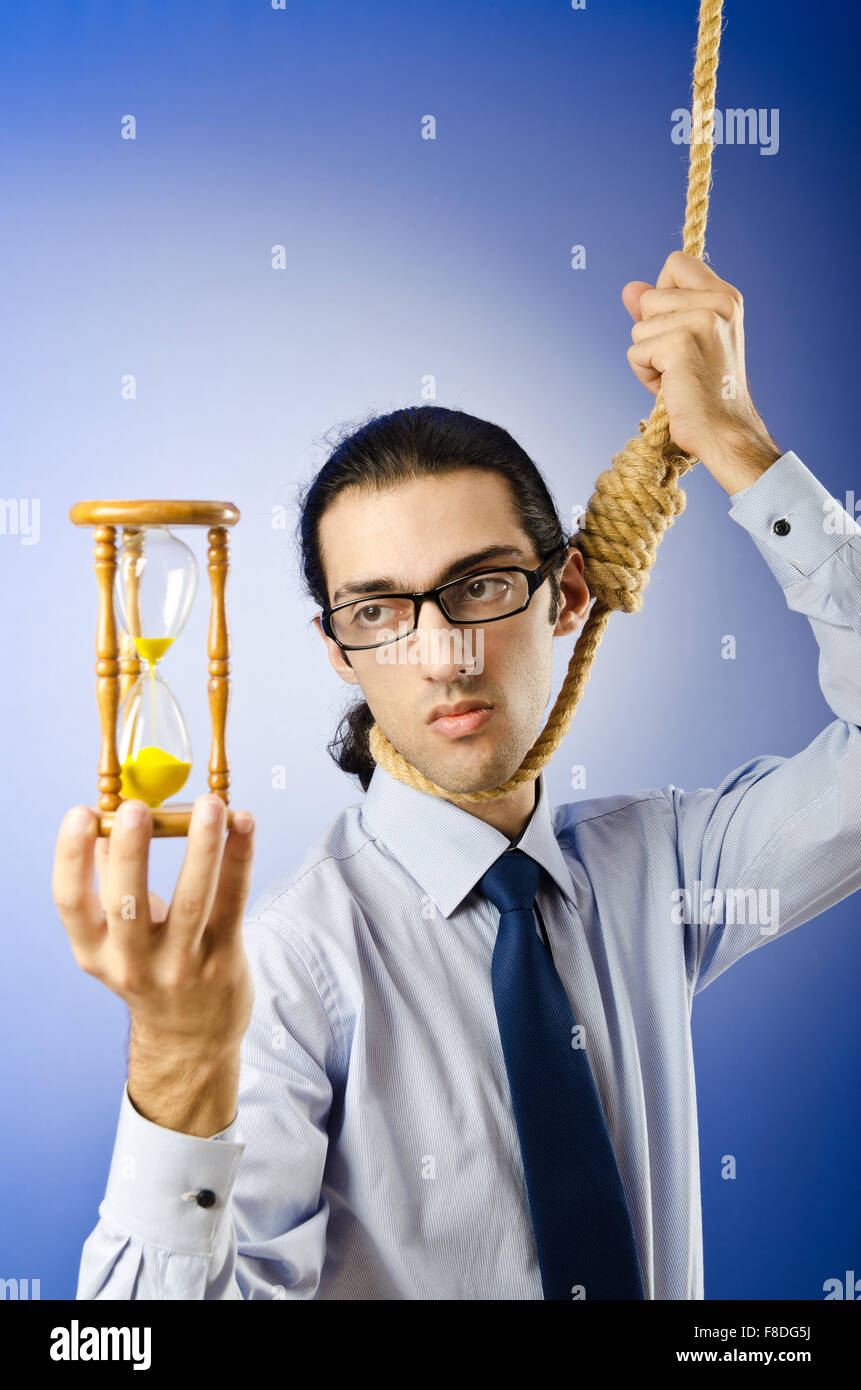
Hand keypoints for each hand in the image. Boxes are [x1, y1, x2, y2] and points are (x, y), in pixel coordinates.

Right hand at [53, 794, 255, 1060]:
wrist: (189, 1038)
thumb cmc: (149, 968)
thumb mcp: (115, 939)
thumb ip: (110, 878)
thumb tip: (108, 811)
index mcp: (94, 951)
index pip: (71, 902)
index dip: (71, 857)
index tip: (81, 814)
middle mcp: (131, 963)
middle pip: (126, 903)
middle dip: (131, 852)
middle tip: (135, 808)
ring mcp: (180, 965)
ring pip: (191, 900)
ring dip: (201, 848)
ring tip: (209, 805)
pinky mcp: (223, 960)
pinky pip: (232, 901)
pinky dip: (239, 858)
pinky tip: (244, 822)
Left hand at [622, 250, 781, 487]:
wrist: (724, 430)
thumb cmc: (705, 390)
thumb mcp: (686, 340)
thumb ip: (659, 310)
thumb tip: (629, 288)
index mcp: (726, 296)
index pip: (675, 263)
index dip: (662, 292)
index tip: (675, 325)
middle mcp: (718, 302)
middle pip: (650, 296)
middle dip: (652, 332)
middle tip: (679, 362)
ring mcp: (701, 320)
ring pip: (639, 326)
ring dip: (648, 356)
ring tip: (675, 376)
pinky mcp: (680, 344)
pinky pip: (636, 351)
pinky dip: (644, 374)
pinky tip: (670, 386)